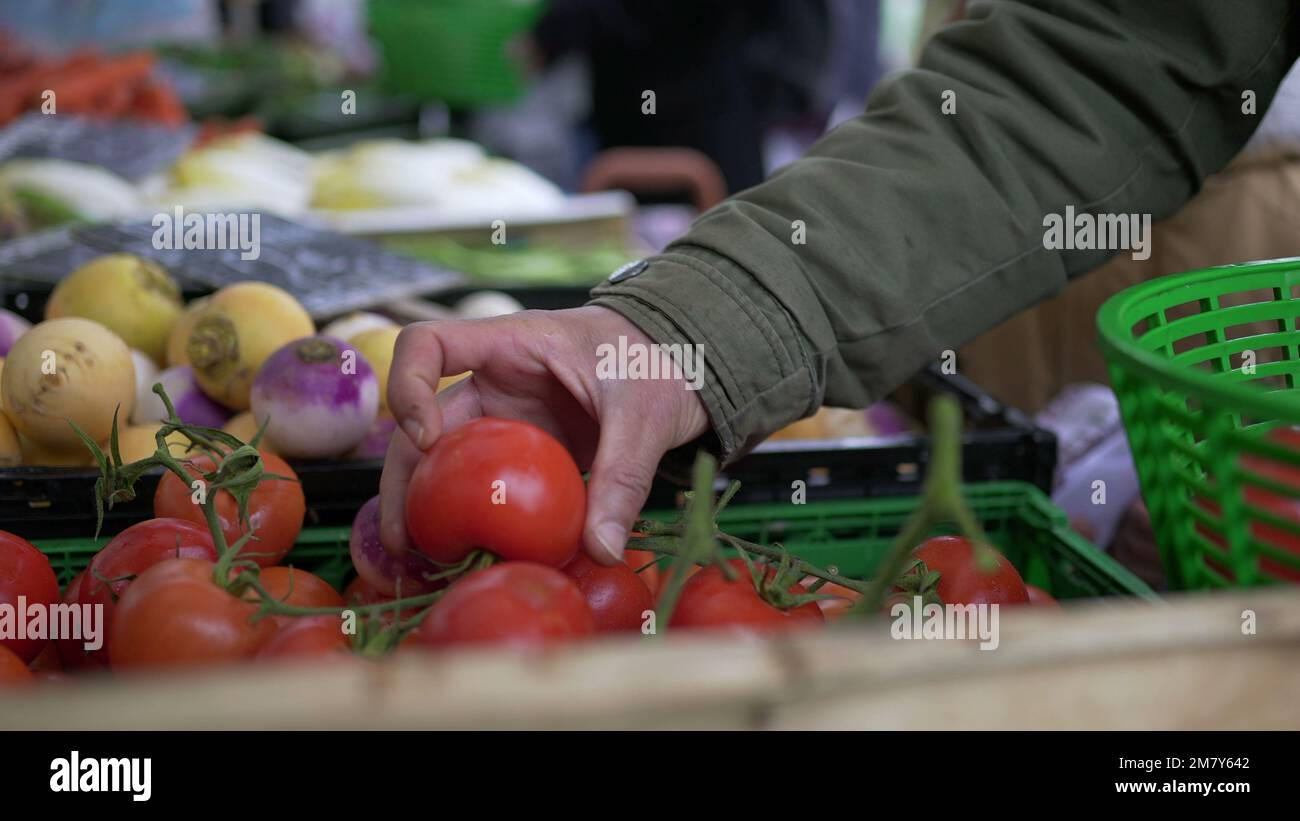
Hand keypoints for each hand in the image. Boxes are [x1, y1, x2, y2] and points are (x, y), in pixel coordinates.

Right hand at [379, 306, 709, 564]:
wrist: (687, 364)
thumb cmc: (660, 361)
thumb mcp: (645, 415)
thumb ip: (624, 477)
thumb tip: (601, 550)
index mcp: (512, 345)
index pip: (427, 345)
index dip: (408, 387)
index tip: (426, 440)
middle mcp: (496, 383)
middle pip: (421, 423)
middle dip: (404, 481)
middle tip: (402, 541)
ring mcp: (506, 422)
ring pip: (446, 463)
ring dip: (427, 509)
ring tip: (418, 564)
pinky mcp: (525, 457)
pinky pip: (487, 488)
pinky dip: (474, 522)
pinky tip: (466, 563)